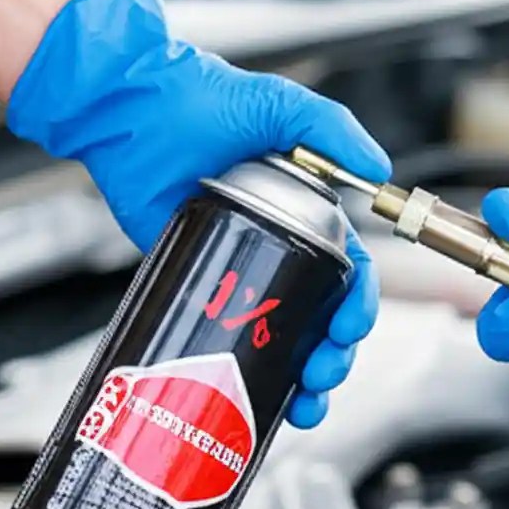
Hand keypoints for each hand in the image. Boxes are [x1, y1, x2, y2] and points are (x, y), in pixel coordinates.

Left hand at [6, 0, 389, 428]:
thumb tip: (380, 169)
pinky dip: (248, 379)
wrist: (128, 111)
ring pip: (284, 344)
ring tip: (302, 408)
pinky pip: (229, 342)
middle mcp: (279, 250)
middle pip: (323, 322)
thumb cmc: (202, 101)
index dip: (357, 308)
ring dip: (302, 383)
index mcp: (308, 217)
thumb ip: (330, 129)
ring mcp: (239, 275)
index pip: (350, 275)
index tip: (347, 330)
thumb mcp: (276, 106)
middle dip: (333, 357)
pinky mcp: (197, 288)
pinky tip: (260, 403)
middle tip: (323, 375)